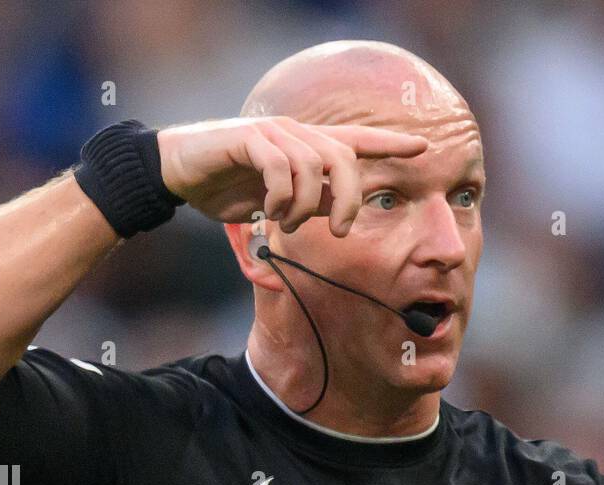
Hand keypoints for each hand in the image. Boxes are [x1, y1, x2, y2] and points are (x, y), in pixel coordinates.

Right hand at [156, 116, 428, 236]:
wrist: (181, 170)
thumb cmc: (230, 187)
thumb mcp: (279, 202)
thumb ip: (312, 203)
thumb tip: (340, 212)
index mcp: (306, 146)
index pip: (356, 139)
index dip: (389, 143)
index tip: (423, 148)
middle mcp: (295, 133)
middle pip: (344, 157)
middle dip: (351, 199)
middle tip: (341, 232)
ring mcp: (272, 134)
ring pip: (313, 166)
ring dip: (306, 206)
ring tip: (287, 225)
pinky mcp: (247, 140)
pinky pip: (280, 167)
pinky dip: (282, 196)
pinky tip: (270, 211)